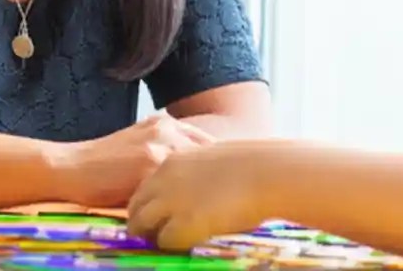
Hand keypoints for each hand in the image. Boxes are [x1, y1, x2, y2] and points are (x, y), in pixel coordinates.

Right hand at [59, 114, 215, 206]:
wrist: (71, 167)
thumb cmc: (106, 163)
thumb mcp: (142, 145)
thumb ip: (169, 149)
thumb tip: (201, 171)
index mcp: (167, 123)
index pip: (208, 143)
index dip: (217, 164)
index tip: (221, 180)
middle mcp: (167, 129)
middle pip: (209, 154)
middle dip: (215, 174)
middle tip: (220, 194)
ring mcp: (158, 145)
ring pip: (197, 170)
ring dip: (203, 189)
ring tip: (205, 204)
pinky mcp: (148, 165)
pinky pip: (177, 186)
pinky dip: (184, 199)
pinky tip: (186, 211)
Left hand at [127, 141, 270, 249]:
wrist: (267, 173)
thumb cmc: (252, 165)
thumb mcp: (213, 157)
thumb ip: (196, 169)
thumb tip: (198, 182)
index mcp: (172, 161)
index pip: (144, 186)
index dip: (149, 203)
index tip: (156, 213)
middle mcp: (164, 180)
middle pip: (135, 205)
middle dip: (140, 220)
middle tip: (151, 233)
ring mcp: (171, 202)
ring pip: (140, 224)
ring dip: (150, 234)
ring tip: (162, 242)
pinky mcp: (183, 224)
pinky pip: (163, 240)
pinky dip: (169, 245)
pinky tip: (183, 244)